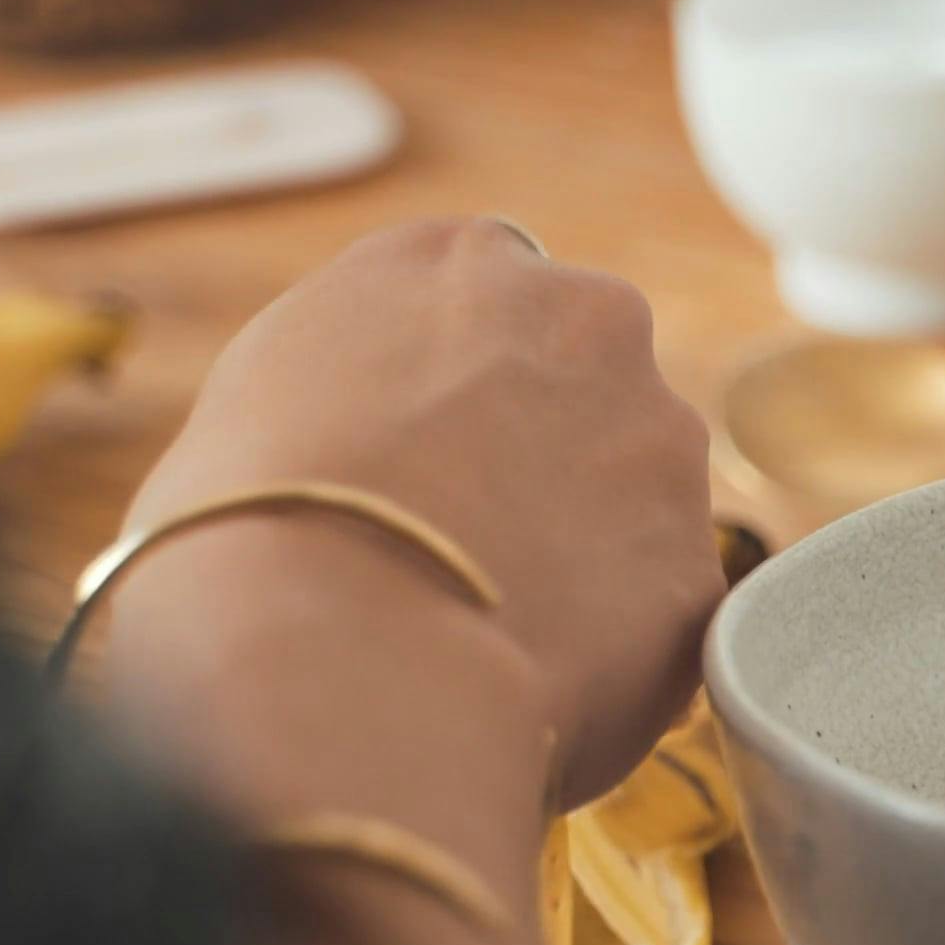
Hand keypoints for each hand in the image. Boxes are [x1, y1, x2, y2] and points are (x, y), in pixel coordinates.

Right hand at [116, 220, 723, 809]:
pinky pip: (656, 609)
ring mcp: (660, 438)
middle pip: (584, 383)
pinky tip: (528, 683)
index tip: (426, 460)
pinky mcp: (698, 562)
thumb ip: (351, 389)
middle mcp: (584, 318)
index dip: (457, 393)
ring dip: (589, 549)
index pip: (487, 300)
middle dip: (545, 458)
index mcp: (455, 261)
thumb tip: (366, 447)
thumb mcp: (256, 404)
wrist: (331, 654)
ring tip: (485, 632)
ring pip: (637, 495)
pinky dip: (610, 648)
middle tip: (467, 550)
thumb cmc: (245, 535)